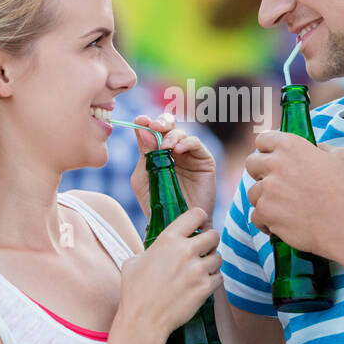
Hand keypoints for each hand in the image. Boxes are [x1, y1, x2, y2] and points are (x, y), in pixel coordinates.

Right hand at [118, 207, 221, 341]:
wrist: (143, 320)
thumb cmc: (134, 291)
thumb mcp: (134, 260)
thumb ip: (152, 249)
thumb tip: (160, 248)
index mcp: (168, 239)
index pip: (196, 214)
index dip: (199, 219)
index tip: (197, 227)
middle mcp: (185, 251)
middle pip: (214, 235)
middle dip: (210, 242)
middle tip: (203, 251)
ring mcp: (197, 270)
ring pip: (218, 258)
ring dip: (211, 263)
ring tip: (199, 271)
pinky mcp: (205, 288)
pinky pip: (219, 277)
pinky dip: (212, 281)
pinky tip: (200, 285)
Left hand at [128, 112, 216, 228]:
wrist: (177, 224)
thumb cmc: (158, 204)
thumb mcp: (143, 179)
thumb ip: (143, 155)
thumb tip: (144, 130)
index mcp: (157, 153)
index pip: (153, 132)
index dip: (147, 123)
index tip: (140, 120)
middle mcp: (173, 151)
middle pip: (169, 126)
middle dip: (161, 122)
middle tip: (154, 125)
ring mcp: (189, 155)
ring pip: (182, 133)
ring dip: (172, 135)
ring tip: (166, 146)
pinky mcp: (204, 161)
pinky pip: (196, 144)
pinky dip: (187, 143)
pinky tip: (178, 150)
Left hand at [245, 131, 343, 258]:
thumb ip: (324, 148)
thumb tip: (316, 150)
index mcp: (292, 146)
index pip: (263, 139)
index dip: (267, 149)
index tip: (271, 157)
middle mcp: (276, 165)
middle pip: (251, 164)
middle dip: (260, 172)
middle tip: (275, 183)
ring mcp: (268, 190)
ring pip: (253, 192)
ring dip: (265, 199)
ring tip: (282, 207)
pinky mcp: (266, 213)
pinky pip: (255, 216)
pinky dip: (266, 221)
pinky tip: (278, 224)